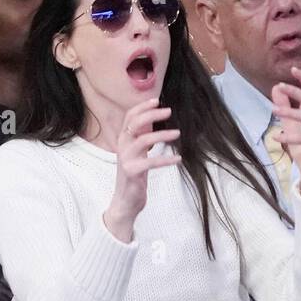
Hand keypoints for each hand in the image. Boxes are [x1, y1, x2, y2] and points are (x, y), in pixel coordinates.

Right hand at [104, 97, 180, 236]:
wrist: (125, 201)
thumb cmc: (134, 174)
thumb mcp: (137, 152)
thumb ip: (142, 137)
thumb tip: (153, 119)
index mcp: (123, 139)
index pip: (129, 116)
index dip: (142, 107)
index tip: (157, 100)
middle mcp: (122, 146)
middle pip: (134, 123)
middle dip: (152, 115)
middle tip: (169, 111)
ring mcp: (126, 159)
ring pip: (143, 139)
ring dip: (162, 135)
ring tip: (178, 133)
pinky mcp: (132, 171)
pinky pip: (151, 162)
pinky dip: (166, 160)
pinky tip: (178, 159)